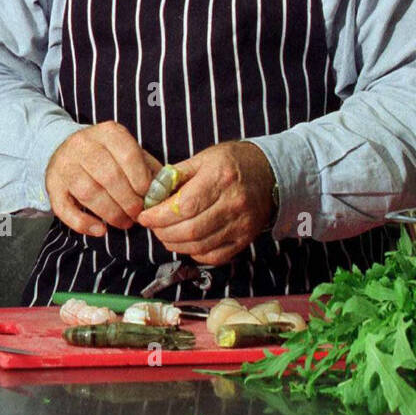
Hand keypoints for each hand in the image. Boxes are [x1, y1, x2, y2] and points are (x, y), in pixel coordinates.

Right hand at [45, 122, 161, 235]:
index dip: (141, 180)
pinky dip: (83, 223)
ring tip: (124, 223)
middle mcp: (83, 144)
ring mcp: (65, 165)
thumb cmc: (106, 154)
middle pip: (109, 177)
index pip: (128, 155)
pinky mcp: (52, 185)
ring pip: (89, 192)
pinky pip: (65, 208)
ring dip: (111, 213)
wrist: (65, 147)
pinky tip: (100, 230)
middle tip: (138, 215)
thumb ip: (147, 167)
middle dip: (128, 201)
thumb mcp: (128, 150)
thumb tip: (165, 189)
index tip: (148, 197)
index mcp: (108, 133)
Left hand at [136, 141, 275, 265]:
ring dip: (175, 244)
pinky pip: (214, 256)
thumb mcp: (204, 158)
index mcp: (220, 178)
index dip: (159, 216)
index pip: (183, 206)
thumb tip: (152, 193)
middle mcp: (233, 203)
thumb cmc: (233, 163)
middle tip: (153, 226)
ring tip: (166, 234)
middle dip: (163, 232)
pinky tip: (187, 243)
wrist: (270, 173)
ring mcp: (241, 224)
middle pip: (189, 230)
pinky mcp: (245, 239)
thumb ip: (176, 175)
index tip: (145, 216)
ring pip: (199, 246)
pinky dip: (195, 253)